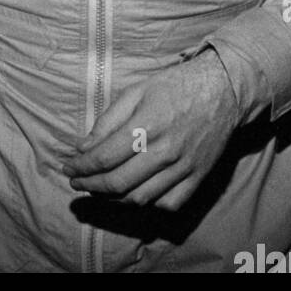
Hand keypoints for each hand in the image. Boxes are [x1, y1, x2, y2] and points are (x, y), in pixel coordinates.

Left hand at [62, 51, 240, 211]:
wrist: (222, 90)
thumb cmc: (174, 86)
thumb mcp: (135, 91)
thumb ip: (107, 121)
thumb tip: (82, 147)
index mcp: (146, 125)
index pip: (104, 158)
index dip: (81, 167)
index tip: (67, 168)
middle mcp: (165, 151)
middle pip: (118, 183)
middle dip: (90, 186)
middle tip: (76, 182)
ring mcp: (183, 168)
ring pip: (140, 198)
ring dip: (113, 199)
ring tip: (98, 189)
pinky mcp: (198, 178)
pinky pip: (168, 204)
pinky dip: (147, 204)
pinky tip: (133, 193)